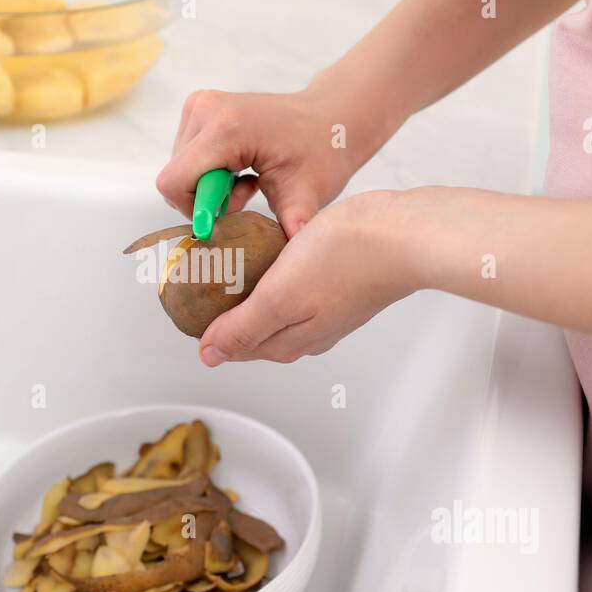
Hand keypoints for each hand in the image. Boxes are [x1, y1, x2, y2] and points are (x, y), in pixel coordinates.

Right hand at [157, 86, 370, 238]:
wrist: (331, 119)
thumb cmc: (322, 154)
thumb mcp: (307, 195)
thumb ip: (290, 226)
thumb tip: (291, 272)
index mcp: (226, 128)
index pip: (175, 183)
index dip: (195, 209)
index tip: (226, 217)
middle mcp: (206, 109)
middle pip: (176, 177)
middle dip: (205, 198)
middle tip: (245, 199)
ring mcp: (201, 104)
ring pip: (180, 168)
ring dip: (209, 186)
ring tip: (247, 184)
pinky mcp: (200, 107)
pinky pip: (187, 155)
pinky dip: (210, 171)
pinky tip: (242, 170)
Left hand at [199, 190, 420, 365]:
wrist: (402, 236)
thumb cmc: (344, 261)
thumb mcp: (280, 297)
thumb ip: (243, 327)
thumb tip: (209, 355)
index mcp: (290, 342)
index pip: (235, 345)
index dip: (209, 327)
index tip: (189, 302)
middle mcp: (310, 333)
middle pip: (256, 329)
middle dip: (228, 312)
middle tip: (204, 283)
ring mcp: (328, 309)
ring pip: (277, 309)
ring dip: (253, 294)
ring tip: (232, 267)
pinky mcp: (341, 284)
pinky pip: (298, 288)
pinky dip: (278, 277)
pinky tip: (274, 256)